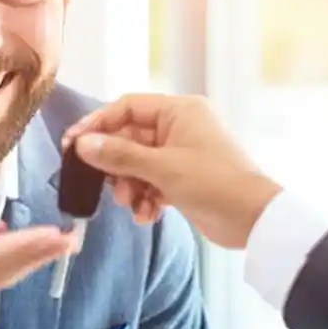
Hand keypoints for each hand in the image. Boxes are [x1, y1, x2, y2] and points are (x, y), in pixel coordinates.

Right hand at [61, 94, 280, 248]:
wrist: (254, 220)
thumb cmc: (214, 184)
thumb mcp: (162, 168)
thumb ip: (119, 155)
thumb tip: (83, 144)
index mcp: (179, 111)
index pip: (126, 108)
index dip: (97, 124)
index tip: (73, 144)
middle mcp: (180, 127)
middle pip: (129, 138)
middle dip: (116, 166)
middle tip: (107, 186)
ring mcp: (182, 153)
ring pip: (138, 164)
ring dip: (130, 186)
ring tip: (132, 205)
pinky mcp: (184, 178)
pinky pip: (152, 181)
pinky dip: (146, 198)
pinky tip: (147, 216)